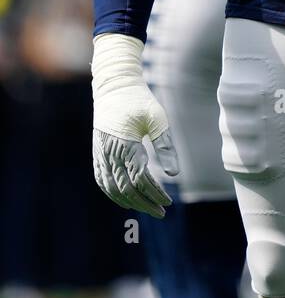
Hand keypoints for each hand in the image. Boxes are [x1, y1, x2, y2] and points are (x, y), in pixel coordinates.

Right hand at [91, 33, 178, 217]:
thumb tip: (174, 174)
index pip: (140, 180)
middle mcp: (110, 153)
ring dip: (129, 201)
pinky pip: (102, 180)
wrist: (114, 85)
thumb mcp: (158, 120)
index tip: (168, 201)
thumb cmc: (140, 100)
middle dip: (144, 203)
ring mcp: (101, 154)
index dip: (154, 193)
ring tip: (146, 208)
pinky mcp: (97, 152)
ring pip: (112, 188)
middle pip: (126, 189)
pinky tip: (125, 199)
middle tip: (161, 211)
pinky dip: (112, 193)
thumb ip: (166, 147)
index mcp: (126, 145)